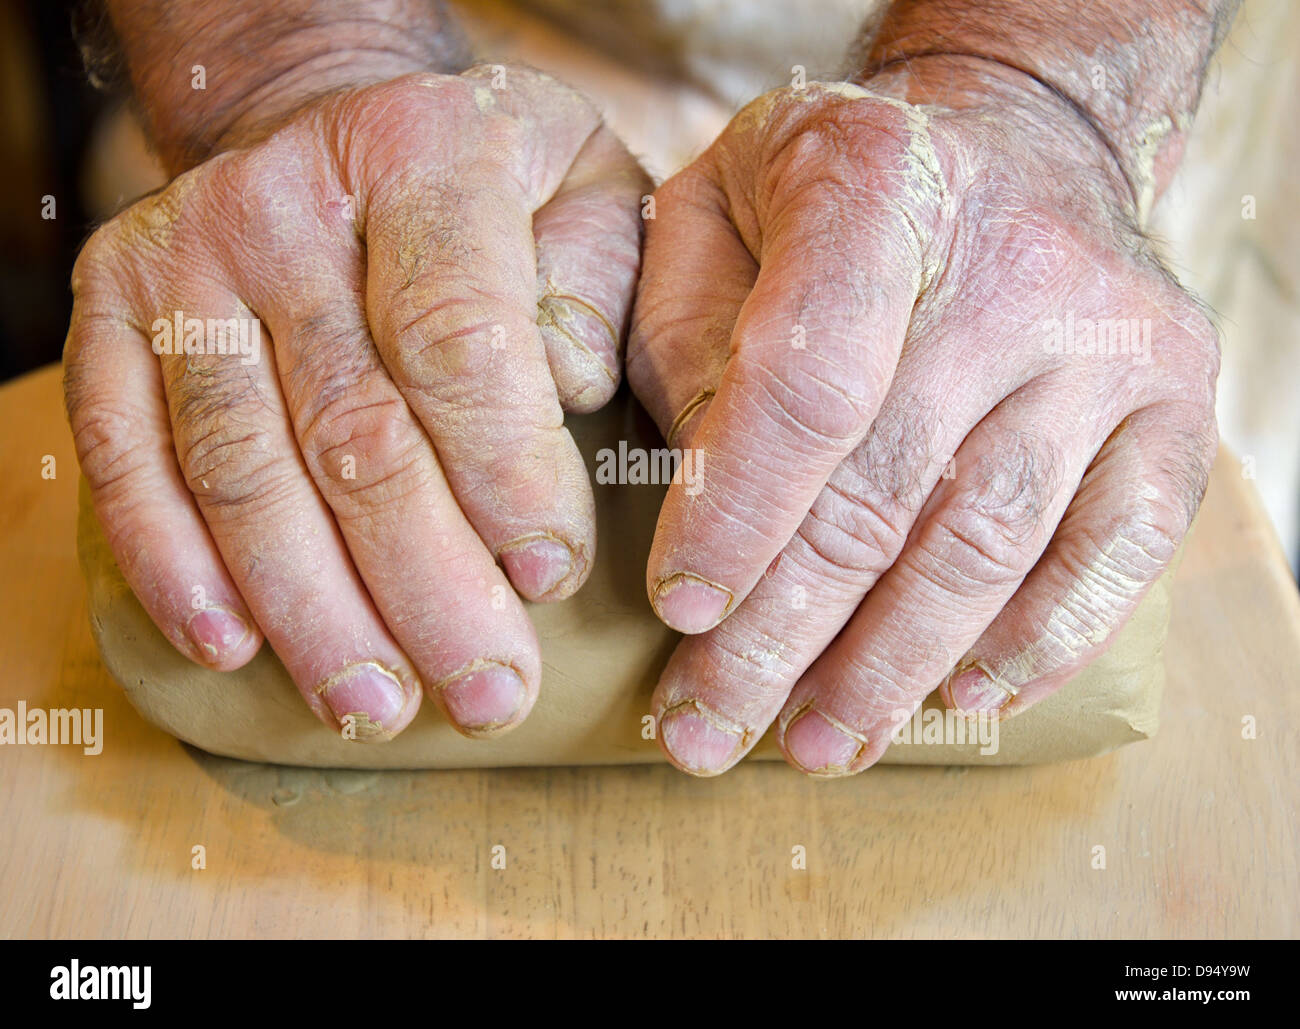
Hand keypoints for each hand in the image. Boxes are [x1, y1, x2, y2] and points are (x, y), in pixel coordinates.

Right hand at [65, 65, 648, 739]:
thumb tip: (572, 394)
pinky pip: (125, 453)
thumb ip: (604, 282)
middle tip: (487, 695)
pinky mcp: (112, 307)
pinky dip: (172, 561)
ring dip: (312, 608)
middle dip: (425, 586)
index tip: (550, 581)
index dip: (504, 479)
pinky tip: (234, 645)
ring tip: (377, 704)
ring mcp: (183, 255)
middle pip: (353, 430)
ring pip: (242, 466)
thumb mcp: (590, 188)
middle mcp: (286, 201)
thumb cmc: (490, 183)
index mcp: (424, 155)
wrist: (330, 116)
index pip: (458, 344)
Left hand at [628, 59, 1218, 774]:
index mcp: (873, 188)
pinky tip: (960, 701)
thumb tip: (704, 506)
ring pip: (988, 542)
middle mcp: (1012, 264)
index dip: (738, 518)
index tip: (680, 615)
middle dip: (784, 637)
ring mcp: (1109, 336)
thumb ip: (684, 338)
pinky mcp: (1173, 399)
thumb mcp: (715, 212)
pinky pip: (1117, 549)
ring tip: (814, 745)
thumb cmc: (832, 195)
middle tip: (710, 730)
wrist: (1016, 140)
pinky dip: (1038, 641)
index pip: (804, 387)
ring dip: (891, 669)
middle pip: (886, 493)